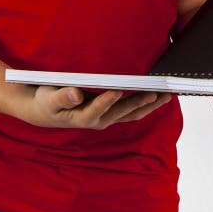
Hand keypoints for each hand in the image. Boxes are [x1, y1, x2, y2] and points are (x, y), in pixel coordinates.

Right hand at [19, 85, 172, 128]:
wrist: (47, 110)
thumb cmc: (47, 101)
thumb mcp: (48, 98)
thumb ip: (61, 96)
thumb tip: (75, 94)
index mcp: (82, 117)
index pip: (97, 109)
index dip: (106, 101)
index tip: (116, 90)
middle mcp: (98, 120)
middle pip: (122, 112)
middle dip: (139, 102)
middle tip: (155, 92)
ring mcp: (106, 118)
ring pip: (131, 113)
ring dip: (149, 105)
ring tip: (165, 95)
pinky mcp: (110, 114)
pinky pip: (131, 111)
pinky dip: (145, 105)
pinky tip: (157, 97)